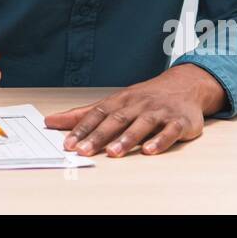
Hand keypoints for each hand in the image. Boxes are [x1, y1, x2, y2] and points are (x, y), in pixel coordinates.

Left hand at [44, 65, 227, 157]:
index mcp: (120, 101)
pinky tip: (149, 151)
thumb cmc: (144, 97)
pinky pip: (169, 131)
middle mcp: (137, 105)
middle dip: (99, 136)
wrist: (185, 85)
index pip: (97, 114)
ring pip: (141, 125)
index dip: (82, 129)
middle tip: (83, 151)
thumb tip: (52, 120)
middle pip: (116, 120)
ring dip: (127, 139)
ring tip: (113, 153)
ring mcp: (158, 112)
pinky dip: (160, 141)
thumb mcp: (113, 102)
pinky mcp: (178, 122)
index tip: (68, 144)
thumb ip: (84, 114)